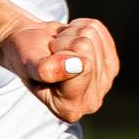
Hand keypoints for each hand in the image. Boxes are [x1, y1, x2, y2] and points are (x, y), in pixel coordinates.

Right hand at [0, 17, 119, 122]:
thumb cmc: (27, 58)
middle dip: (65, 44)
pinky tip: (69, 42)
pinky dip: (79, 28)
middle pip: (87, 49)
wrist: (31, 47)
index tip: (47, 63)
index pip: (82, 67)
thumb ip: (47, 70)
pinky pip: (98, 30)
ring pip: (92, 37)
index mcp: (69, 110)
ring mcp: (104, 82)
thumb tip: (77, 65)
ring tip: (59, 50)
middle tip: (52, 54)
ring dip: (70, 36)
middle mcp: (91, 102)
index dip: (61, 56)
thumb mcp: (28, 64)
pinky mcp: (111, 65)